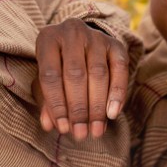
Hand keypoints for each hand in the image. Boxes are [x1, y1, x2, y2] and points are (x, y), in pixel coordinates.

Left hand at [34, 19, 128, 139]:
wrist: (79, 39)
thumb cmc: (57, 63)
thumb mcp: (47, 77)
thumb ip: (47, 100)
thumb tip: (49, 125)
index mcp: (48, 39)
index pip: (50, 76)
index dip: (57, 105)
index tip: (63, 128)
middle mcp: (72, 32)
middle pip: (76, 74)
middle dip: (79, 109)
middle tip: (81, 133)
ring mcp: (95, 36)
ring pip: (98, 73)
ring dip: (98, 106)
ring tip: (96, 130)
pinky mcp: (115, 43)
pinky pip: (120, 69)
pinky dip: (117, 93)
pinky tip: (113, 113)